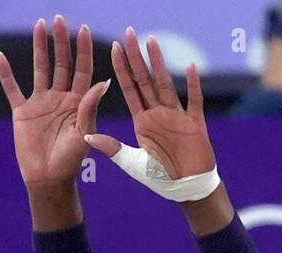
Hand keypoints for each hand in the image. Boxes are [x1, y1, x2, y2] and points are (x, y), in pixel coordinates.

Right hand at [0, 16, 105, 190]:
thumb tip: (103, 82)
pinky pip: (12, 88)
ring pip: (40, 69)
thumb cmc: (72, 161)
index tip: (84, 30)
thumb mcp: (85, 134)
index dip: (84, 50)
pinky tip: (1, 56)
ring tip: (39, 26)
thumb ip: (90, 108)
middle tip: (59, 19)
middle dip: (61, 42)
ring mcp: (41, 103)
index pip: (82, 70)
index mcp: (79, 103)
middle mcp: (61, 98)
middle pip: (61, 64)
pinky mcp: (22, 111)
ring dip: (38, 48)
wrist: (49, 179)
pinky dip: (6, 74)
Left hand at [78, 28, 214, 181]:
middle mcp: (158, 114)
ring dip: (158, 63)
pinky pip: (193, 100)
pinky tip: (189, 66)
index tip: (114, 48)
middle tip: (129, 33)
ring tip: (151, 41)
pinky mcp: (195, 124)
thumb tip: (87, 136)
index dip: (121, 68)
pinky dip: (192, 84)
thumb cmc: (162, 179)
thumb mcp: (133, 164)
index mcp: (143, 121)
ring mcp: (177, 117)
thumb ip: (112, 148)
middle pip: (145, 80)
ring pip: (165, 84)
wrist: (188, 190)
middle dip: (136, 57)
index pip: (129, 89)